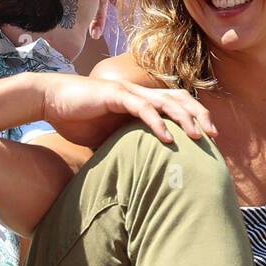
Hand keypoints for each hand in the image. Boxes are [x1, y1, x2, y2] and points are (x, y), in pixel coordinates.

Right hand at [36, 74, 217, 148]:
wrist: (51, 101)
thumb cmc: (79, 119)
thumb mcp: (109, 138)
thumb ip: (126, 147)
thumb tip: (138, 172)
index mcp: (144, 101)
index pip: (179, 104)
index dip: (196, 117)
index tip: (211, 137)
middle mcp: (141, 93)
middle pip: (181, 99)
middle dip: (200, 116)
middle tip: (214, 136)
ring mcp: (129, 93)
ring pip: (167, 101)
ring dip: (185, 118)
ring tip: (197, 137)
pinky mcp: (115, 96)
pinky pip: (142, 108)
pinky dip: (157, 122)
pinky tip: (168, 138)